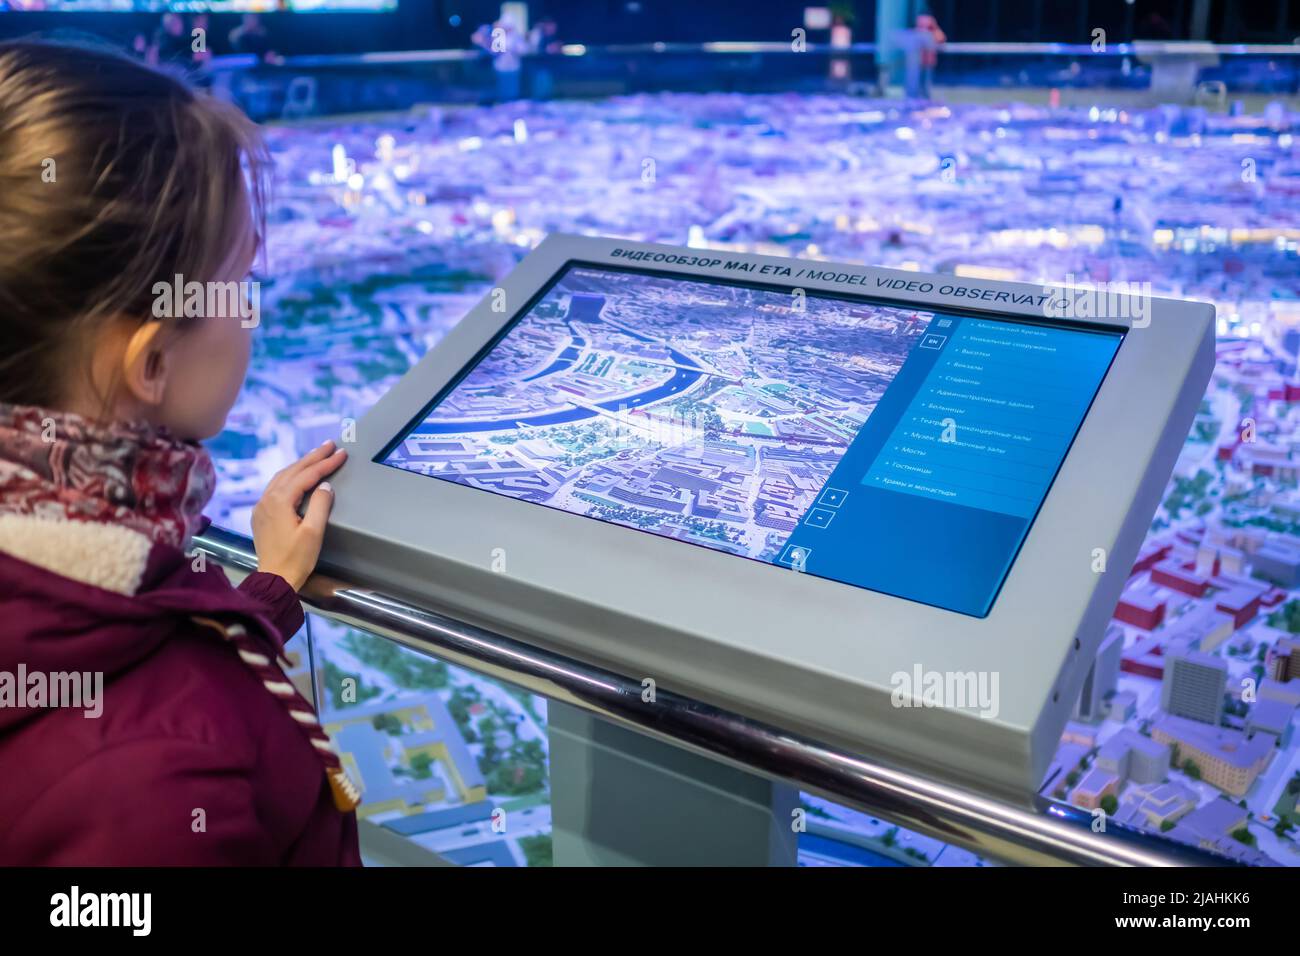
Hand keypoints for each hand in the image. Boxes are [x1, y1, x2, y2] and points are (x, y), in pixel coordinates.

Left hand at [251, 440, 346, 590]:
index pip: (307, 475)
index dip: (326, 463)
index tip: (341, 453)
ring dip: (301, 465)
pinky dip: (290, 476)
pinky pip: (276, 487)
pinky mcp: (261, 515)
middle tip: (330, 445)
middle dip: (313, 457)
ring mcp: (262, 506)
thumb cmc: (296, 559)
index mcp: (280, 501)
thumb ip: (321, 505)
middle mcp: (267, 499)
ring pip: (282, 476)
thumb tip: (325, 485)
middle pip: (293, 470)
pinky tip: (297, 476)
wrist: (275, 578)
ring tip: (317, 456)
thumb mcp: (314, 532)